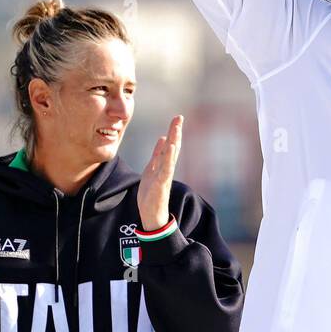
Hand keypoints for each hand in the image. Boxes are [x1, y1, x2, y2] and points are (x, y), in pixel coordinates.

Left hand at [138, 115, 182, 231]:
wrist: (151, 214)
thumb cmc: (151, 193)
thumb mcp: (151, 169)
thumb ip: (157, 155)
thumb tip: (162, 138)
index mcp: (164, 164)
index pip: (171, 144)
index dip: (174, 131)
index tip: (177, 118)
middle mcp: (167, 168)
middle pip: (173, 147)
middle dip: (176, 132)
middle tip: (179, 117)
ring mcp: (165, 175)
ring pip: (171, 155)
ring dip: (174, 141)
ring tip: (176, 128)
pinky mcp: (162, 183)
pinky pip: (166, 168)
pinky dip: (169, 156)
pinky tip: (170, 146)